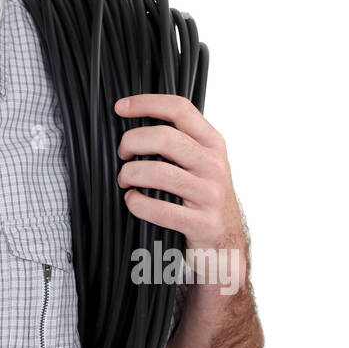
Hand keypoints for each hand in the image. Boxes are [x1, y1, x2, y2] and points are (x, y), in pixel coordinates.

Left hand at [114, 94, 241, 251]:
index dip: (147, 103)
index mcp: (213, 144)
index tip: (121, 107)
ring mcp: (211, 195)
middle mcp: (215, 165)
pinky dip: (137, 203)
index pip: (180, 110)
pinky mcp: (204, 224)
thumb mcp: (202, 163)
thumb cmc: (204, 199)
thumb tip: (134, 122)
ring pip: (159, 172)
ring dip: (130, 174)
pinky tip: (133, 201)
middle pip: (165, 137)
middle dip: (132, 142)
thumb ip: (180, 142)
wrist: (228, 244)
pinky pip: (160, 209)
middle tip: (122, 154)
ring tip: (125, 180)